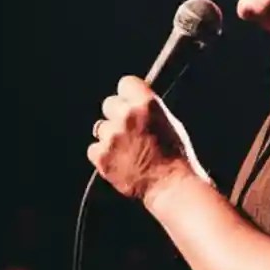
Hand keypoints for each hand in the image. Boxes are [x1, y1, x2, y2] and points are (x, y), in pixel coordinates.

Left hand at [88, 76, 204, 199]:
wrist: (170, 186)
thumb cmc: (176, 157)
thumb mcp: (170, 122)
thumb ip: (149, 109)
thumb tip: (135, 102)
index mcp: (146, 104)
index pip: (125, 83)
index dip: (128, 95)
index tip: (130, 102)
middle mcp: (127, 115)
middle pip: (109, 104)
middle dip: (117, 115)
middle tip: (129, 131)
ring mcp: (112, 135)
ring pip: (100, 127)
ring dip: (110, 137)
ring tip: (127, 151)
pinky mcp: (101, 155)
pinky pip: (94, 149)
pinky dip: (103, 155)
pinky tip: (119, 162)